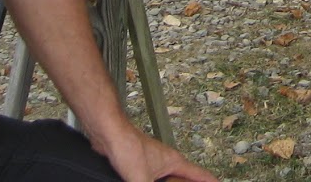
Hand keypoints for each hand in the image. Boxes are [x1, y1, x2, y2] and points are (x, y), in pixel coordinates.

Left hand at [96, 124, 218, 181]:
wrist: (110, 134)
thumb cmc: (128, 146)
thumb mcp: (141, 179)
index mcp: (175, 163)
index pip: (200, 175)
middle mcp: (168, 162)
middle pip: (186, 178)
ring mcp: (155, 164)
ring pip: (170, 178)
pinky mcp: (141, 166)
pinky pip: (156, 179)